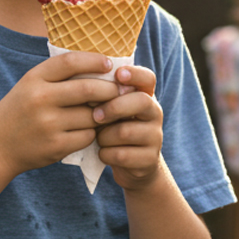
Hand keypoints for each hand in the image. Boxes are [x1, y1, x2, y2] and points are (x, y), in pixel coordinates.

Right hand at [0, 51, 120, 176]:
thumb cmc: (21, 110)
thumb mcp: (31, 84)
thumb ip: (58, 75)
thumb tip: (102, 65)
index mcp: (34, 78)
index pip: (71, 62)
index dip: (95, 60)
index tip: (109, 64)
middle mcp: (40, 99)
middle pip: (88, 89)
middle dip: (110, 89)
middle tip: (120, 90)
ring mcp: (48, 124)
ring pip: (92, 115)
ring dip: (104, 113)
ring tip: (106, 111)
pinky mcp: (55, 146)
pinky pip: (88, 136)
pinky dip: (93, 132)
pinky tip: (88, 130)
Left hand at [92, 65, 164, 190]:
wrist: (130, 164)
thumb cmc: (113, 128)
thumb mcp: (110, 109)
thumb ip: (103, 96)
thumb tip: (83, 87)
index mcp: (146, 96)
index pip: (148, 78)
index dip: (135, 74)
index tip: (118, 74)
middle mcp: (155, 113)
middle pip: (141, 101)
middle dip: (113, 107)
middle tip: (95, 116)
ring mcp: (156, 137)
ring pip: (125, 132)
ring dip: (104, 136)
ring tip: (98, 139)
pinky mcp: (149, 159)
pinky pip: (121, 155)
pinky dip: (105, 154)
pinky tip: (103, 153)